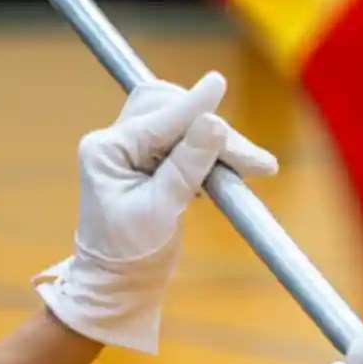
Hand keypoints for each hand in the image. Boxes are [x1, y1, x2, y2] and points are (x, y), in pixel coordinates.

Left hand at [34, 72, 277, 352]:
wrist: (120, 280)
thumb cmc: (131, 253)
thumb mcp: (161, 210)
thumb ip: (187, 165)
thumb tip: (215, 122)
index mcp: (107, 150)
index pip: (160, 119)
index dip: (194, 105)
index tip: (218, 83)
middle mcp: (117, 141)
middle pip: (173, 113)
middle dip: (215, 132)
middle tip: (255, 162)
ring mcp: (134, 147)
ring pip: (183, 123)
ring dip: (218, 142)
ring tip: (254, 168)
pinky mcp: (153, 158)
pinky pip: (186, 139)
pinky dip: (211, 151)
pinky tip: (231, 170)